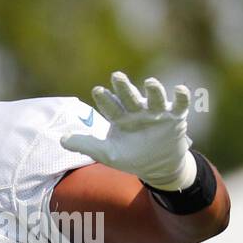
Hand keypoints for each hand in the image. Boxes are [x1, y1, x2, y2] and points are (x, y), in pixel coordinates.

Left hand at [61, 72, 194, 189]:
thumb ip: (85, 145)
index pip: (111, 107)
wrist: (157, 166)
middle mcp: (138, 112)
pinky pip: (180, 105)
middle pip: (130, 98)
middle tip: (116, 76)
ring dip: (153, 90)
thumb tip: (61, 139)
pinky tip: (180, 89)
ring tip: (149, 82)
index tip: (97, 91)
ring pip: (155, 99)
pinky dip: (181, 97)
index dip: (105, 100)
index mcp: (121, 118)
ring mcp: (157, 113)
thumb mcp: (106, 153)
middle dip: (124, 87)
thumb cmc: (131, 156)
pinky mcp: (175, 118)